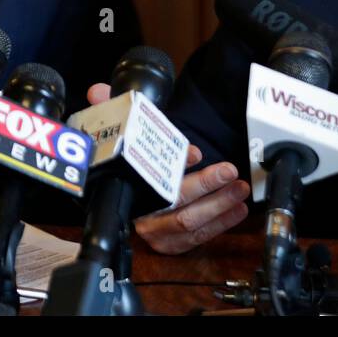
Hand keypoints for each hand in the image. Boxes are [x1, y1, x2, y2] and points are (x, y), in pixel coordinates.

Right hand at [85, 83, 250, 253]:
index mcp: (127, 187)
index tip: (195, 152)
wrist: (127, 198)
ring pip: (189, 223)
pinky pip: (197, 238)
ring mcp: (156, 232)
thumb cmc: (134, 162)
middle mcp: (141, 213)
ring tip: (240, 188)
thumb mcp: (124, 134)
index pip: (149, 177)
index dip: (174, 165)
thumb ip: (114, 111)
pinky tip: (238, 209)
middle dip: (204, 186)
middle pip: (174, 202)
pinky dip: (221, 224)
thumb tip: (97, 91)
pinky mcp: (172, 245)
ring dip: (219, 205)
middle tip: (229, 171)